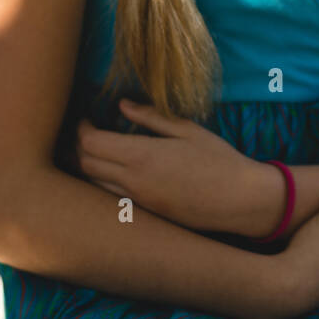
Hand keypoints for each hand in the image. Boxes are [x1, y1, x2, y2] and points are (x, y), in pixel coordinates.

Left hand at [75, 99, 261, 234]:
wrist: (240, 201)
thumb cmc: (218, 160)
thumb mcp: (187, 130)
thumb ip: (150, 117)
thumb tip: (121, 104)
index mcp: (142, 157)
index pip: (91, 143)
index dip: (82, 129)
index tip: (87, 118)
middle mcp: (133, 183)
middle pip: (85, 165)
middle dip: (78, 147)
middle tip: (87, 132)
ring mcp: (138, 202)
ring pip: (93, 185)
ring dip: (87, 166)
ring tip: (96, 150)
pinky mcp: (145, 214)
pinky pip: (111, 197)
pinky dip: (102, 182)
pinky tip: (114, 170)